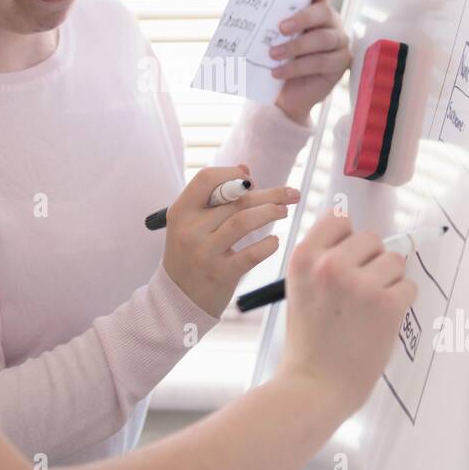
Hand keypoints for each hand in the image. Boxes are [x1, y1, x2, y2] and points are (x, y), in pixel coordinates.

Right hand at [162, 165, 299, 316]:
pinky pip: (251, 254)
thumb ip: (215, 196)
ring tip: (284, 212)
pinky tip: (274, 241)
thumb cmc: (190, 255)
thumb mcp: (191, 224)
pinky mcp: (219, 275)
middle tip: (291, 193)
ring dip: (271, 212)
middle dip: (269, 194)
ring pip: (243, 221)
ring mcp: (204, 253)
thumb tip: (244, 169)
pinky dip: (268, 245)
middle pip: (235, 200)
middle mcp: (189, 230)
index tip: (252, 182)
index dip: (232, 174)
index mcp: (180, 212)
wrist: (177, 300)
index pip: (206, 178)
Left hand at [272, 0, 351, 124]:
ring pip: (323, 38)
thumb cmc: (277, 59)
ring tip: (273, 54)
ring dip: (296, 46)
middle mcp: (331, 22)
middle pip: (324, 11)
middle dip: (302, 18)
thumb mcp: (271, 36)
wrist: (283, 93)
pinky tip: (278, 72)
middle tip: (280, 28)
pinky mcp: (340, 63)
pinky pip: (321, 62)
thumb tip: (247, 10)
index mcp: (315, 8)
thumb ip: (269, 21)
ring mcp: (338, 42)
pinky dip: (297, 67)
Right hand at [277, 212, 415, 414]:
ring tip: (369, 308)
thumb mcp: (299, 289)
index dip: (348, 239)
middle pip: (372, 238)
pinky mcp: (386, 304)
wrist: (314, 386)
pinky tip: (381, 321)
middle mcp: (331, 264)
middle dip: (371, 262)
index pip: (339, 219)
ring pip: (395, 260)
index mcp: (303, 257)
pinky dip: (401, 302)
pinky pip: (409, 286)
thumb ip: (323, 261)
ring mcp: (360, 283)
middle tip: (359, 293)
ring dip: (389, 281)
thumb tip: (360, 242)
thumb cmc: (309, 342)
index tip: (349, 258)